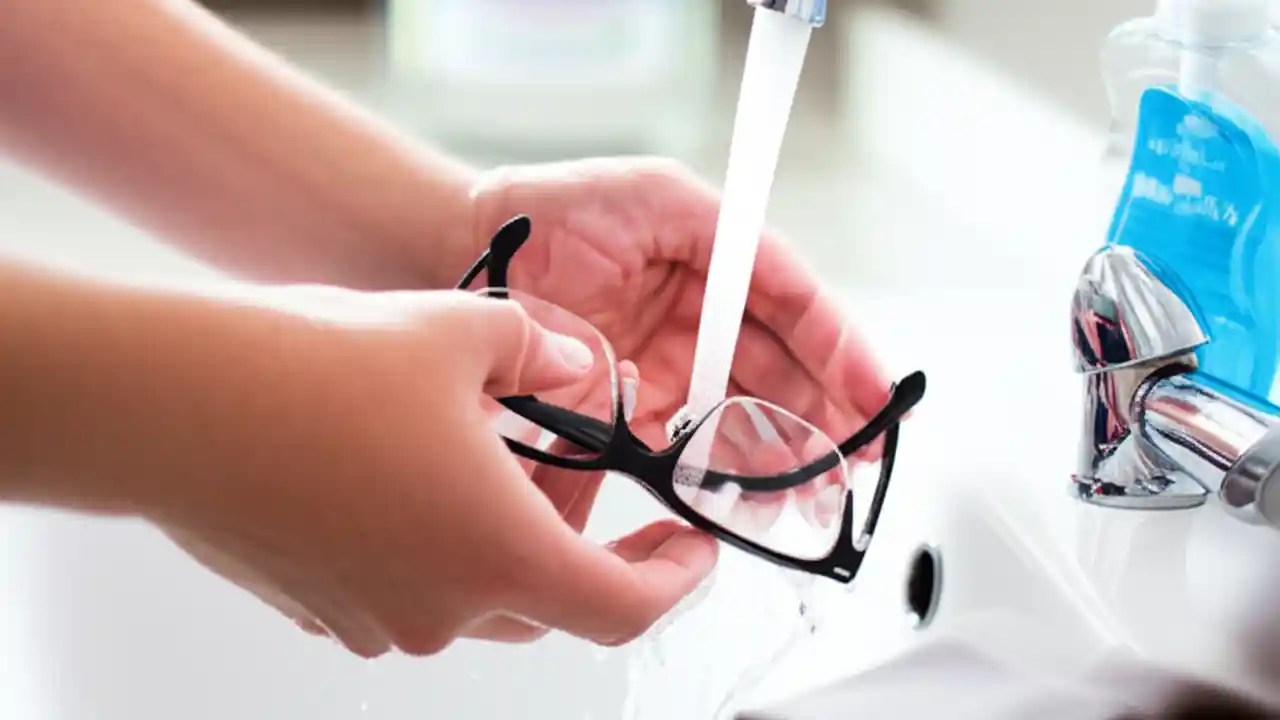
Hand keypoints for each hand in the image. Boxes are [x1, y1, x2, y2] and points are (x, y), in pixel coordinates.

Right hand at [139, 286, 716, 656]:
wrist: (172, 402)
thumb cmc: (311, 372)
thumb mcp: (463, 332)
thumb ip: (543, 351)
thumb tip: (576, 366)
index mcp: (500, 553)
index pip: (624, 606)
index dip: (671, 580)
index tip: (688, 548)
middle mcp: (442, 608)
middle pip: (547, 595)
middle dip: (575, 539)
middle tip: (573, 474)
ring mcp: (374, 617)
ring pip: (472, 588)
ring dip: (494, 533)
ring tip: (476, 450)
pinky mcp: (319, 607)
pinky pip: (404, 586)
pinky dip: (428, 542)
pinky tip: (402, 469)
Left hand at [469, 157, 890, 447]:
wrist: (469, 250)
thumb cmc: (555, 207)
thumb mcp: (657, 195)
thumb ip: (721, 234)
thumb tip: (773, 300)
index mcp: (719, 259)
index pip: (796, 307)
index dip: (841, 351)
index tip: (875, 394)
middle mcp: (702, 316)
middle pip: (782, 370)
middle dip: (827, 416)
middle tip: (860, 459)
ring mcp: (669, 363)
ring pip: (744, 412)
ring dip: (785, 451)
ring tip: (819, 486)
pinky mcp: (630, 406)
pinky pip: (686, 443)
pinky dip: (721, 471)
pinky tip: (751, 493)